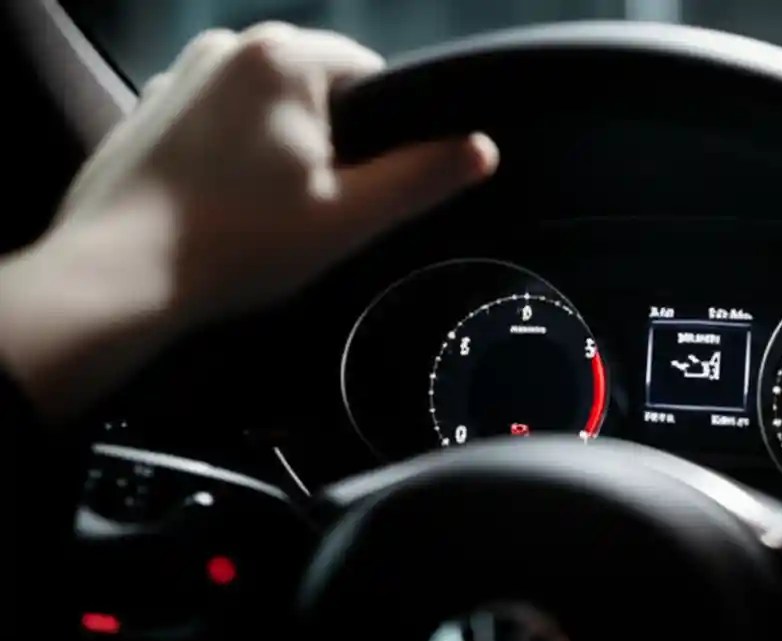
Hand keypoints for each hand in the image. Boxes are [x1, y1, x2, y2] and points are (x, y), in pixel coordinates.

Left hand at [0, 23, 497, 418]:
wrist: (119, 276)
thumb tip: (483, 149)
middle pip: (317, 89)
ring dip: (280, 147)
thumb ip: (424, 176)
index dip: (382, 136)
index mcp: (285, 58)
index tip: (360, 188)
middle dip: (327, 141)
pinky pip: (219, 120)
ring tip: (263, 214)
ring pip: (267, 106)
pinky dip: (232, 153)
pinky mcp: (148, 107)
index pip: (372, 75)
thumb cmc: (241, 243)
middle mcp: (228, 45)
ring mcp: (180, 74)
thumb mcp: (351, 217)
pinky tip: (223, 206)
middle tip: (312, 209)